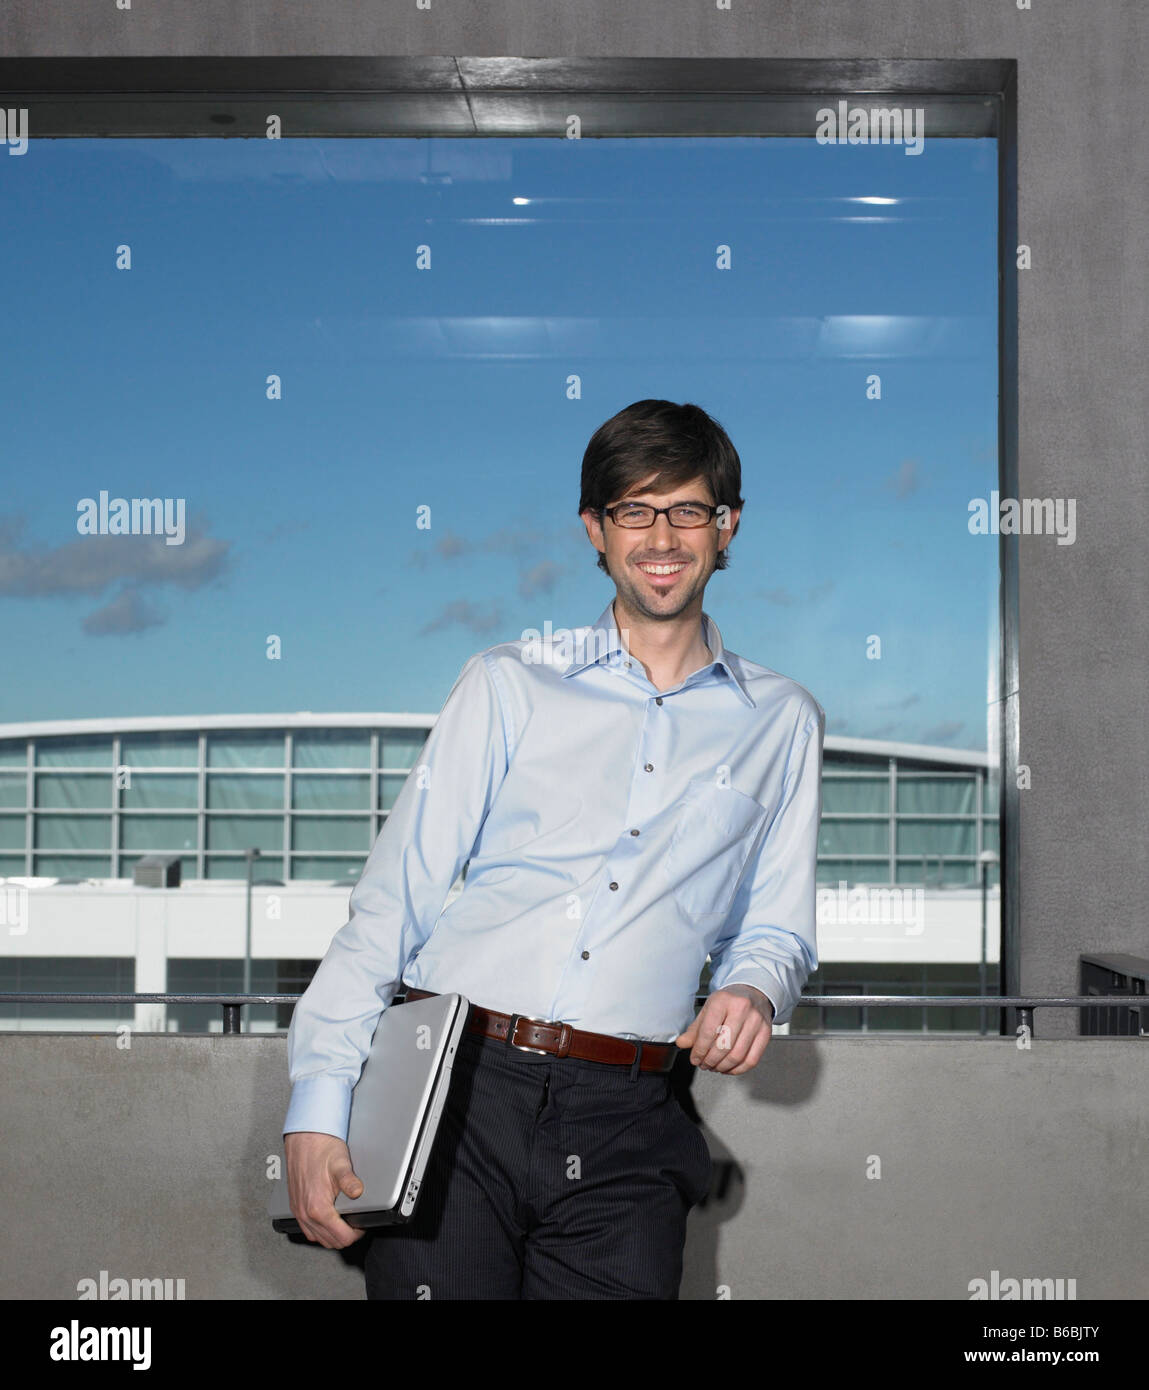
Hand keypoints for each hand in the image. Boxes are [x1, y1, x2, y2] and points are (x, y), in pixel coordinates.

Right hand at [284, 1131, 366, 1247]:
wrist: (303, 1138)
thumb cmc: (321, 1148)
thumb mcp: (341, 1163)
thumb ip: (349, 1181)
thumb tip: (358, 1192)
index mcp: (318, 1207)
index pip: (341, 1237)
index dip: (356, 1234)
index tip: (362, 1225)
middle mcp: (305, 1213)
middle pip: (330, 1242)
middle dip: (346, 1236)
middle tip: (356, 1223)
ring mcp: (298, 1211)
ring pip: (317, 1239)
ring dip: (332, 1236)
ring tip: (345, 1223)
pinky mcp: (295, 1207)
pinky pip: (307, 1230)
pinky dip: (320, 1231)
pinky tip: (328, 1220)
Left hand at [674, 984, 774, 1074]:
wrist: (753, 992)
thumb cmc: (730, 1001)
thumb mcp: (708, 1008)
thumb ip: (695, 1028)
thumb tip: (682, 1043)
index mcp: (723, 1001)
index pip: (708, 1032)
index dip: (699, 1050)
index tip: (695, 1058)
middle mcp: (741, 1009)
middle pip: (723, 1046)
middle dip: (710, 1061)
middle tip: (704, 1064)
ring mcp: (756, 1021)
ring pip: (737, 1055)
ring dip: (723, 1067)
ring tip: (715, 1067)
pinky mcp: (766, 1033)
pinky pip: (752, 1060)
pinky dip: (738, 1069)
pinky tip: (729, 1068)